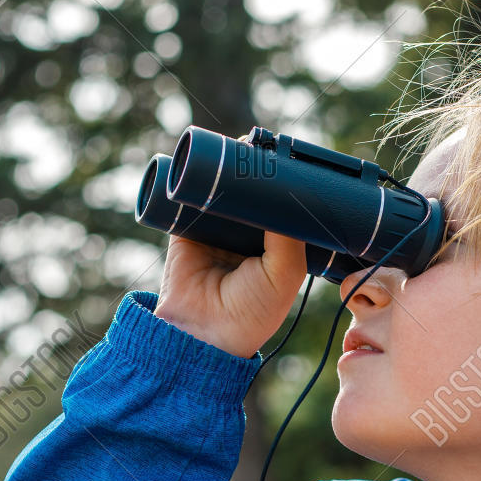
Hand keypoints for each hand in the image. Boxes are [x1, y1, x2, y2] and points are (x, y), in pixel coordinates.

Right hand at [153, 131, 308, 357]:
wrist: (202, 332)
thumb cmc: (249, 313)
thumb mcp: (284, 275)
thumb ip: (290, 237)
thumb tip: (289, 191)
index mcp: (274, 248)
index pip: (283, 206)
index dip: (288, 185)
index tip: (294, 161)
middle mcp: (246, 236)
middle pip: (254, 191)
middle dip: (259, 170)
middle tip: (266, 148)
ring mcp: (216, 229)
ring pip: (224, 189)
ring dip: (230, 168)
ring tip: (241, 148)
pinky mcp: (186, 227)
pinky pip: (191, 195)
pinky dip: (196, 178)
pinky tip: (208, 159)